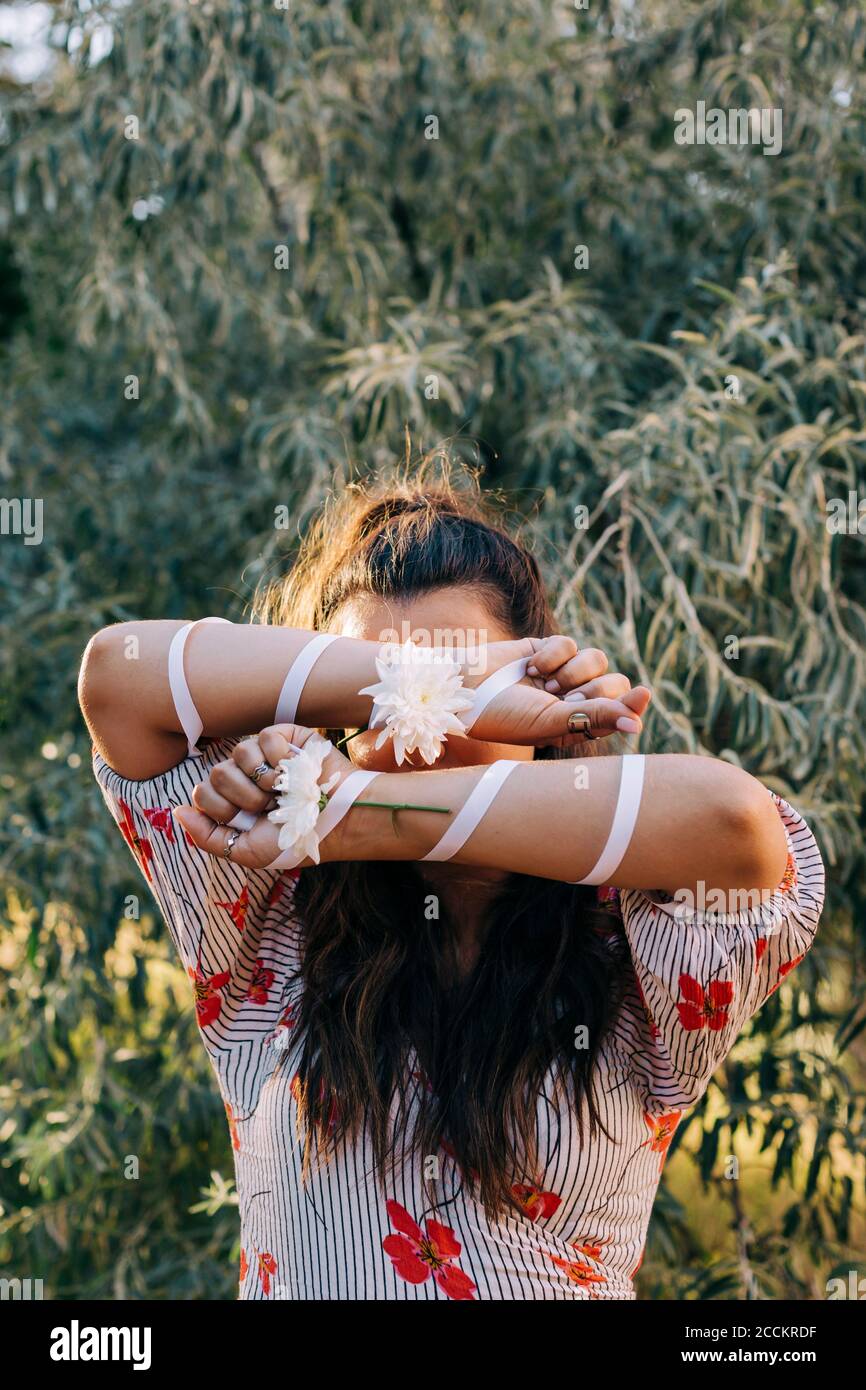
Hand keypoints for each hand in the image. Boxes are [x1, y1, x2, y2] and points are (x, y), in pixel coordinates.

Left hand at [174, 724, 353, 869]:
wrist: (335, 822)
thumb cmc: (294, 840)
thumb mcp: (245, 851)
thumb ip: (206, 836)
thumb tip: (176, 811)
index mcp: (232, 800)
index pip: (200, 793)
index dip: (221, 808)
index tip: (247, 819)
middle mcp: (244, 775)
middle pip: (216, 773)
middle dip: (244, 797)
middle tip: (269, 806)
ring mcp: (263, 755)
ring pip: (238, 752)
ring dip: (264, 779)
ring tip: (284, 790)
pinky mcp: (284, 736)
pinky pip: (264, 737)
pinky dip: (280, 758)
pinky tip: (295, 770)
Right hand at [465, 635, 650, 747]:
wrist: (466, 689)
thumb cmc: (506, 716)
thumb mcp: (553, 721)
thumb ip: (597, 718)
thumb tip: (639, 725)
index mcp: (580, 726)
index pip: (622, 712)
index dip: (632, 703)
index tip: (642, 693)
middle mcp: (575, 700)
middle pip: (614, 683)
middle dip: (593, 688)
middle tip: (565, 697)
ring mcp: (563, 673)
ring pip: (596, 659)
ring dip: (573, 671)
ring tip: (546, 683)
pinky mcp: (548, 649)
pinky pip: (570, 643)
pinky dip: (553, 654)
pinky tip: (531, 666)